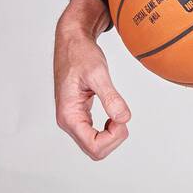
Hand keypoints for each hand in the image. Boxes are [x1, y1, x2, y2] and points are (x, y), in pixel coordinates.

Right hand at [54, 15, 130, 159]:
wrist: (72, 41)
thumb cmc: (80, 54)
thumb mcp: (98, 73)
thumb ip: (111, 97)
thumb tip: (124, 118)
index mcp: (69, 115)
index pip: (94, 146)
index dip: (114, 137)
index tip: (121, 117)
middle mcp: (68, 121)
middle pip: (95, 151)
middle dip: (114, 138)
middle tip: (121, 115)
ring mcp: (73, 119)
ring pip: (95, 145)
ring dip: (112, 134)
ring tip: (117, 112)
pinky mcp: (79, 115)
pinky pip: (95, 134)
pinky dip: (109, 129)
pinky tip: (113, 114)